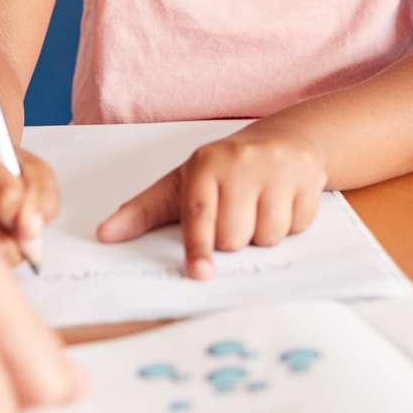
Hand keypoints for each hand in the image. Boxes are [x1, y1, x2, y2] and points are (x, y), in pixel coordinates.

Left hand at [95, 125, 326, 279]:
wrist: (282, 138)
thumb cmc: (221, 170)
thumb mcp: (180, 183)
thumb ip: (142, 211)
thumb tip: (104, 235)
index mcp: (204, 166)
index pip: (199, 215)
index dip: (199, 248)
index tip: (200, 274)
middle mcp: (240, 163)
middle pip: (234, 238)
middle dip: (233, 239)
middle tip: (234, 215)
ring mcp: (277, 168)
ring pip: (267, 237)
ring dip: (262, 234)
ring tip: (258, 207)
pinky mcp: (308, 176)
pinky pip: (296, 227)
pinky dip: (290, 224)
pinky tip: (282, 201)